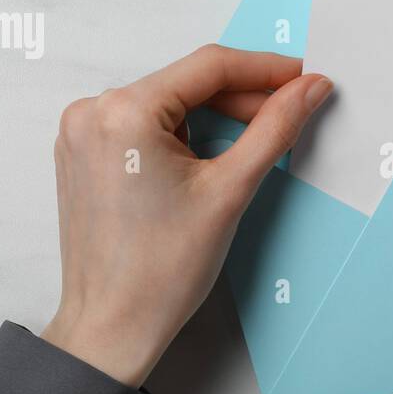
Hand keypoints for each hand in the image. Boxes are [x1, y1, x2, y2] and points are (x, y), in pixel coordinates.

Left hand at [41, 45, 331, 387]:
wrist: (112, 327)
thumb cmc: (160, 272)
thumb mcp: (230, 190)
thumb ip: (275, 128)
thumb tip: (309, 88)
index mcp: (123, 112)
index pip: (210, 66)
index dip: (266, 69)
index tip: (304, 78)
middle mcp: (93, 112)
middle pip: (188, 83)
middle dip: (244, 98)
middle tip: (292, 113)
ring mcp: (82, 133)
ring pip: (168, 104)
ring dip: (215, 116)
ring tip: (255, 143)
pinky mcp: (83, 154)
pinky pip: (144, 125)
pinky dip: (183, 134)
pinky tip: (212, 158)